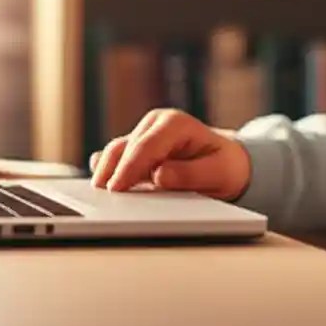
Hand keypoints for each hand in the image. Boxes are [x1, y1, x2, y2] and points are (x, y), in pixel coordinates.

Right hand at [89, 109, 250, 199]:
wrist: (225, 164)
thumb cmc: (224, 167)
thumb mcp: (218, 173)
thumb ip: (190, 174)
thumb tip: (159, 175)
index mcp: (175, 123)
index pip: (146, 145)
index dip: (129, 167)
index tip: (117, 188)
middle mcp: (154, 125)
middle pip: (124, 149)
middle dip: (114, 173)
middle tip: (105, 201)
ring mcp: (142, 135)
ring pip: (114, 152)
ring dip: (106, 173)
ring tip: (100, 198)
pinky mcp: (134, 149)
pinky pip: (113, 158)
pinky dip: (105, 171)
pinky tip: (101, 186)